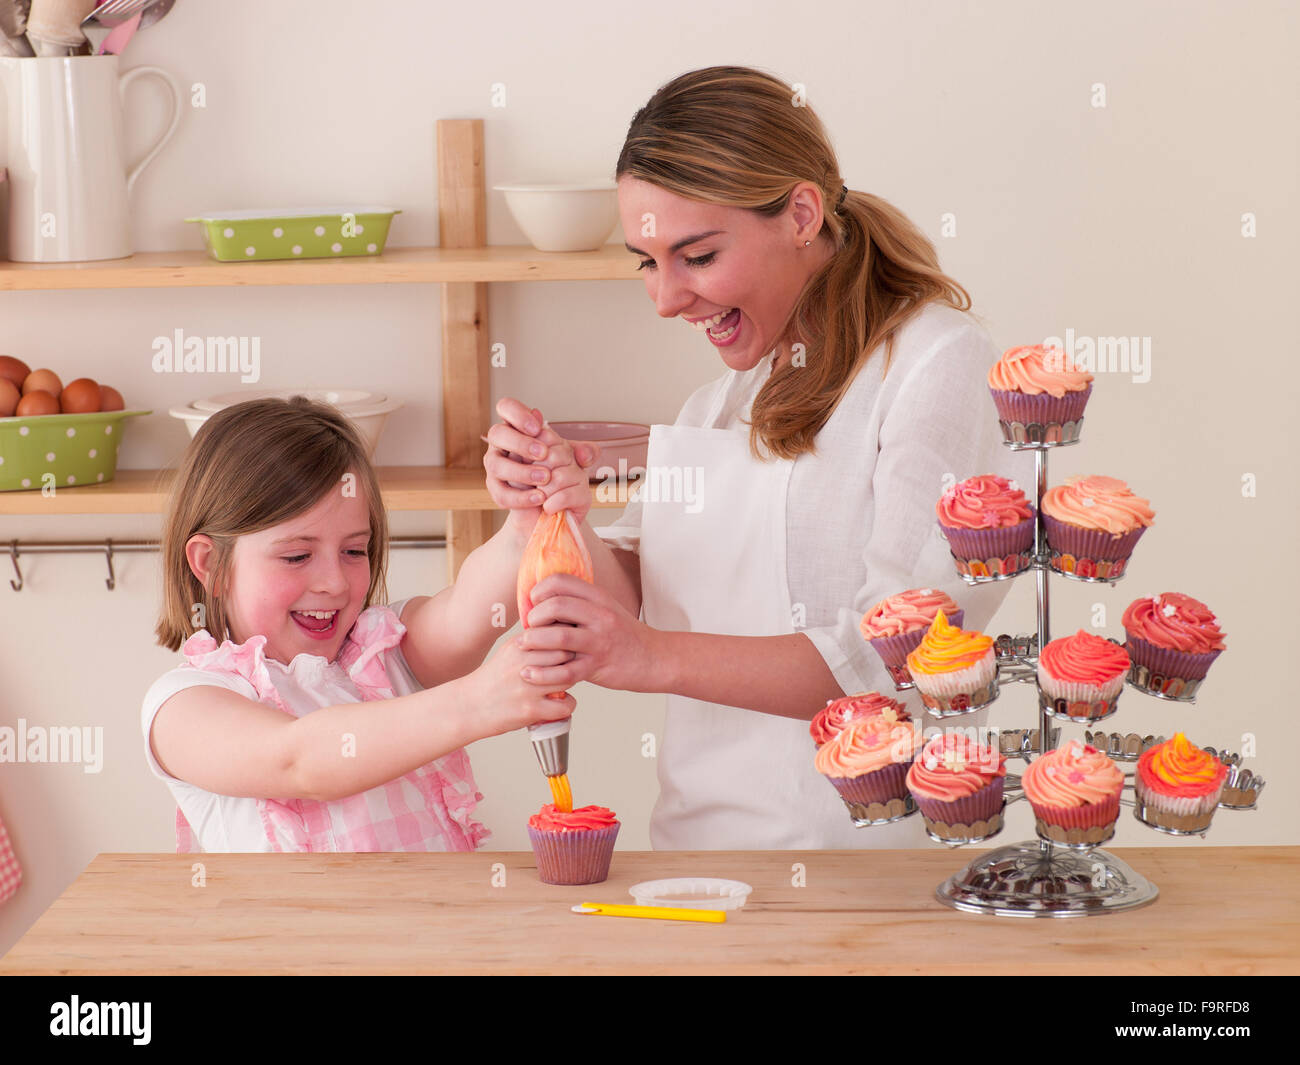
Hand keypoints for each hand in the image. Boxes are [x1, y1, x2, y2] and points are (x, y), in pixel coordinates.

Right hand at [465, 635, 575, 735]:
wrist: (470, 706)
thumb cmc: (494, 679)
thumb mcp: (509, 651)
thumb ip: (533, 640)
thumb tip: (562, 627)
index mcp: (520, 645)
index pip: (558, 632)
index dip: (568, 640)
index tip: (571, 646)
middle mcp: (523, 662)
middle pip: (567, 653)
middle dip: (573, 660)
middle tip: (569, 667)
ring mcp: (528, 687)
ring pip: (570, 678)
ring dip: (571, 682)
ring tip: (562, 685)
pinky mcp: (531, 709)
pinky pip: (566, 705)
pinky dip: (567, 705)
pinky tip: (558, 704)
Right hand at [484, 398, 600, 540]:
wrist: (549, 501)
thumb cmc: (557, 470)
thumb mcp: (572, 458)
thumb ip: (583, 453)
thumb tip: (587, 453)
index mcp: (517, 428)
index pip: (506, 408)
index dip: (517, 413)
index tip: (537, 427)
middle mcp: (501, 444)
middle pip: (497, 433)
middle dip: (520, 442)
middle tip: (543, 453)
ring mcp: (495, 467)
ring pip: (495, 464)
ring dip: (521, 471)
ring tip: (546, 477)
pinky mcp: (496, 490)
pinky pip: (502, 493)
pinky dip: (521, 496)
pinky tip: (540, 497)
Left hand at [516, 574, 658, 693]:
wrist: (654, 659)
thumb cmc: (624, 634)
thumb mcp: (605, 608)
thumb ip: (579, 603)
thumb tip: (543, 602)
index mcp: (598, 597)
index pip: (561, 581)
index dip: (539, 590)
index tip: (534, 603)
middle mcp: (600, 616)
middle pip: (556, 606)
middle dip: (534, 616)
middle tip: (529, 627)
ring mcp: (599, 642)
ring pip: (558, 637)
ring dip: (533, 641)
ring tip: (524, 646)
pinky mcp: (598, 667)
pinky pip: (565, 671)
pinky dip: (542, 674)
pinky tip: (530, 674)